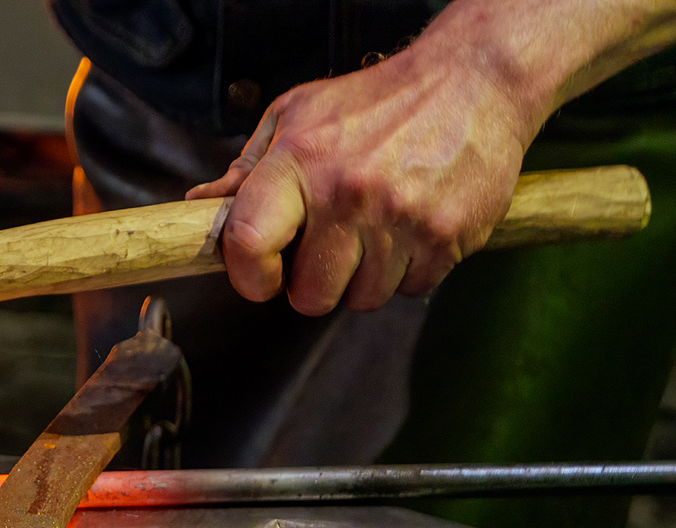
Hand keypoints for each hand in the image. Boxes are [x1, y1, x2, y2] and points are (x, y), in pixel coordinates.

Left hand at [187, 44, 535, 314]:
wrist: (475, 80)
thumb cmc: (376, 102)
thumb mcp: (298, 115)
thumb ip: (248, 167)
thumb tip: (200, 205)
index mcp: (302, 162)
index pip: (250, 244)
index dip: (248, 277)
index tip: (259, 278)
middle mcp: (351, 194)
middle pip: (311, 296)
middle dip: (312, 284)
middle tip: (326, 251)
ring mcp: (403, 219)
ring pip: (362, 299)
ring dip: (363, 278)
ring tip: (372, 232)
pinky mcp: (449, 236)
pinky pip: (410, 289)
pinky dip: (407, 271)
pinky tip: (409, 229)